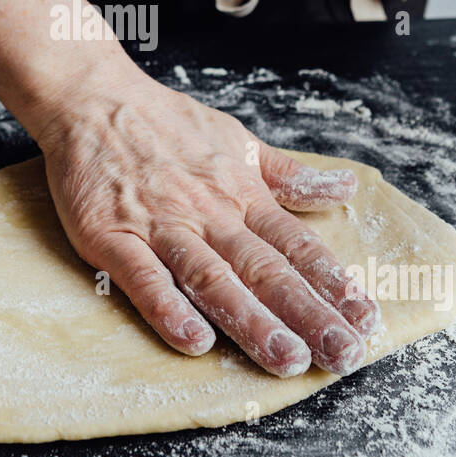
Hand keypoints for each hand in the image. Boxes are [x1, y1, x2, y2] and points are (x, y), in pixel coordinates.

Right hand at [36, 66, 378, 376]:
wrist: (91, 98)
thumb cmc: (165, 122)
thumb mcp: (237, 140)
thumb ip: (287, 175)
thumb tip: (342, 190)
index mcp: (240, 193)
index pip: (295, 245)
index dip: (332, 283)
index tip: (364, 318)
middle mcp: (208, 212)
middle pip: (265, 269)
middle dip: (308, 315)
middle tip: (342, 355)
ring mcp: (160, 225)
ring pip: (213, 278)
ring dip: (251, 320)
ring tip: (285, 358)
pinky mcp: (112, 236)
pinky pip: (144, 278)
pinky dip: (168, 308)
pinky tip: (194, 341)